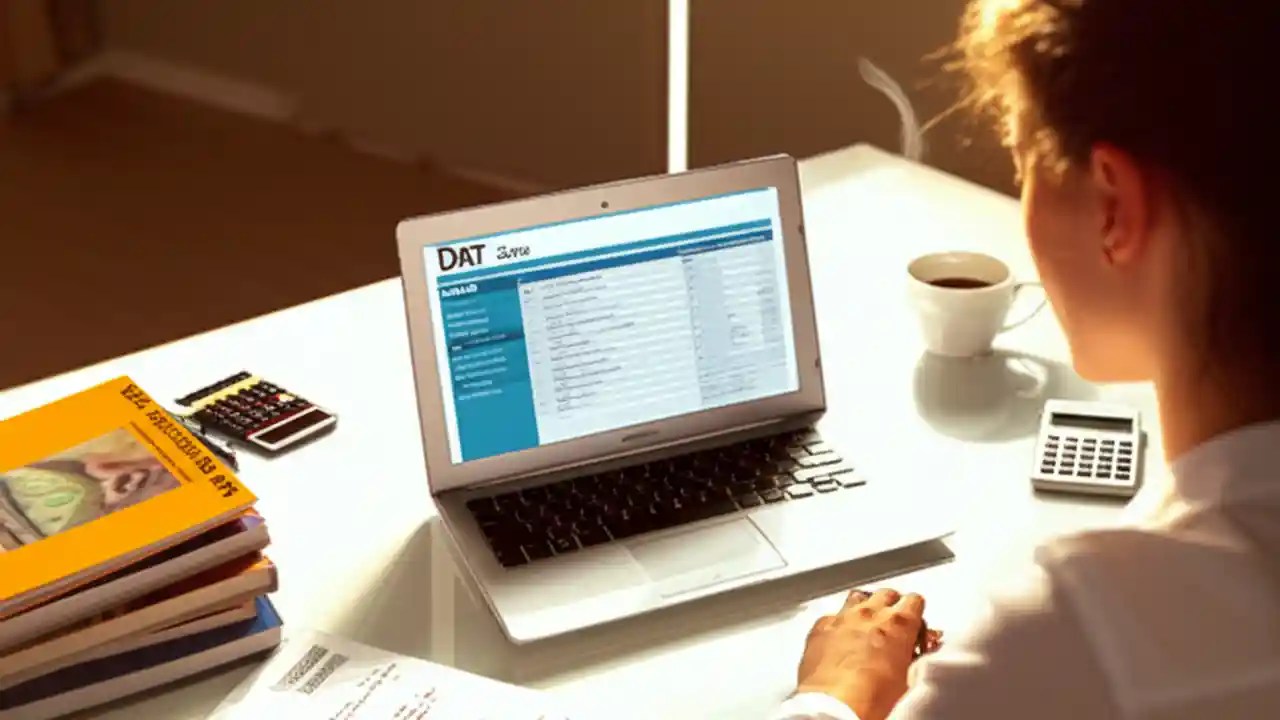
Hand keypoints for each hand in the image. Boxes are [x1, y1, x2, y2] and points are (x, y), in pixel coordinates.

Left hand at [795, 589, 927, 719]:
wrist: (834, 707)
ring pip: (858, 598)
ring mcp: (842, 618)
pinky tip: (839, 637)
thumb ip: (912, 658)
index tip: (915, 626)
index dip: (916, 614)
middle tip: (893, 625)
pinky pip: (832, 616)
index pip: (914, 600)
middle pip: (886, 594)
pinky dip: (838, 623)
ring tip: (867, 625)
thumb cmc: (873, 699)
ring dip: (865, 608)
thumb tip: (914, 656)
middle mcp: (870, 613)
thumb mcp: (907, 679)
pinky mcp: (819, 628)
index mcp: (898, 624)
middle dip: (892, 606)